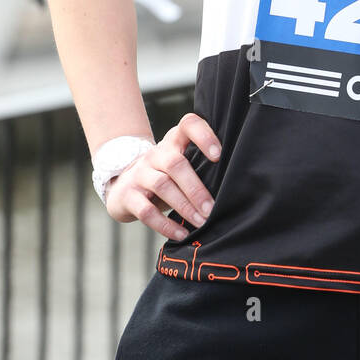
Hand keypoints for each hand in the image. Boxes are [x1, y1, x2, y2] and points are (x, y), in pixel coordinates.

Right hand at [104, 112, 221, 241]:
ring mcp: (140, 173)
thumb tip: (235, 186)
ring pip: (162, 186)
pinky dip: (165, 225)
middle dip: (196, 189)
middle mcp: (156, 154)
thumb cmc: (166, 176)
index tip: (218, 156)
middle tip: (212, 209)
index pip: (189, 125)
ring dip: (184, 207)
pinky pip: (146, 210)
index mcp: (174, 141)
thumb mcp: (182, 164)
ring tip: (201, 222)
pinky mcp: (128, 195)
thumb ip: (202, 165)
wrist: (124, 186)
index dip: (204, 136)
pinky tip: (181, 234)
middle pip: (176, 164)